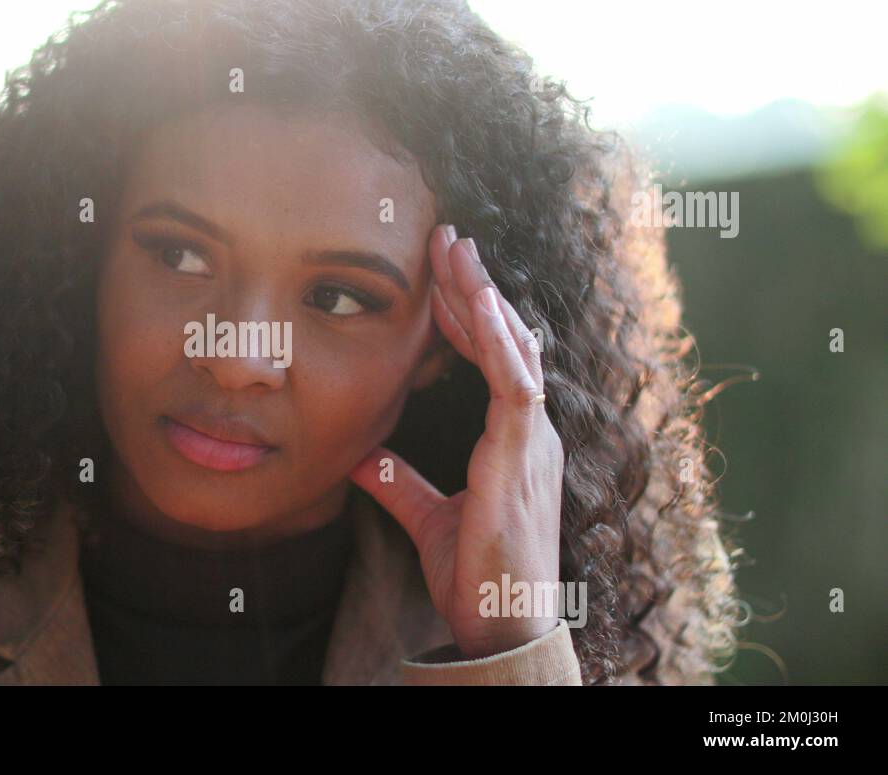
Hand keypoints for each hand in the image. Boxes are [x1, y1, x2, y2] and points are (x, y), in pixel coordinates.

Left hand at [350, 224, 564, 658]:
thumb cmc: (475, 574)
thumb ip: (399, 482)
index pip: (491, 360)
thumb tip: (361, 458)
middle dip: (474, 288)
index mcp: (510, 440)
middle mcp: (527, 432)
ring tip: (458, 250)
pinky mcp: (521, 457)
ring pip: (512, 350)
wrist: (500, 623)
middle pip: (504, 342)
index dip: (467, 316)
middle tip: (448, 238)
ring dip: (483, 297)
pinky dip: (499, 341)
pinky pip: (515, 385)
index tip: (441, 276)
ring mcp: (530, 441)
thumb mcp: (428, 516)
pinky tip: (480, 302)